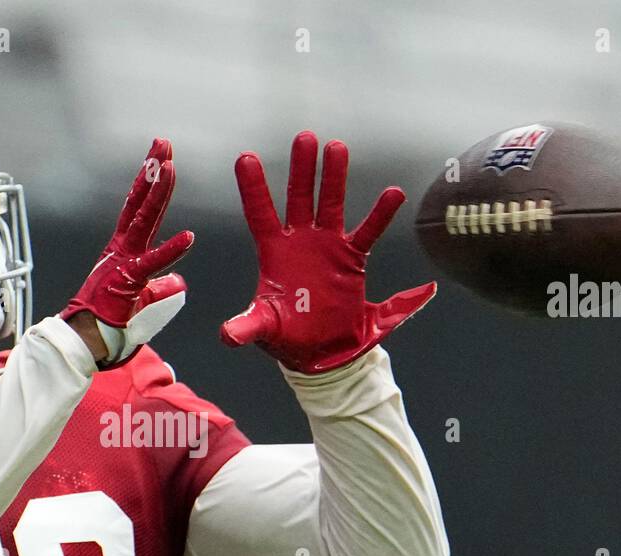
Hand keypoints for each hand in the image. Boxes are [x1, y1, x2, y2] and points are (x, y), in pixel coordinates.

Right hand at [60, 138, 194, 366]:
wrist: (83, 345)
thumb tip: (179, 281)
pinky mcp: (128, 283)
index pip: (140, 211)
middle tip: (164, 143)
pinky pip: (153, 265)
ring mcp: (123, 264)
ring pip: (143, 222)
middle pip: (141, 204)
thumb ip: (160, 289)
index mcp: (124, 254)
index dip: (152, 184)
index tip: (163, 160)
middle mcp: (122, 251)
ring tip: (171, 167)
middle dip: (153, 172)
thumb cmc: (108, 329)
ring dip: (158, 193)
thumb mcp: (143, 305)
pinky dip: (171, 250)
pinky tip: (190, 236)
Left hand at [220, 130, 436, 373]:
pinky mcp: (351, 259)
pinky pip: (368, 232)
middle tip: (304, 138)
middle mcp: (300, 242)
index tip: (246, 157)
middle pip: (299, 198)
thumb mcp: (264, 328)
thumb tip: (227, 336)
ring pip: (331, 205)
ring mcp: (326, 247)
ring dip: (334, 177)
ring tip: (337, 147)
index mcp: (273, 253)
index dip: (254, 187)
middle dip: (302, 169)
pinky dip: (380, 214)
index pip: (260, 213)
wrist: (321, 353)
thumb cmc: (287, 337)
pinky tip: (393, 193)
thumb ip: (247, 327)